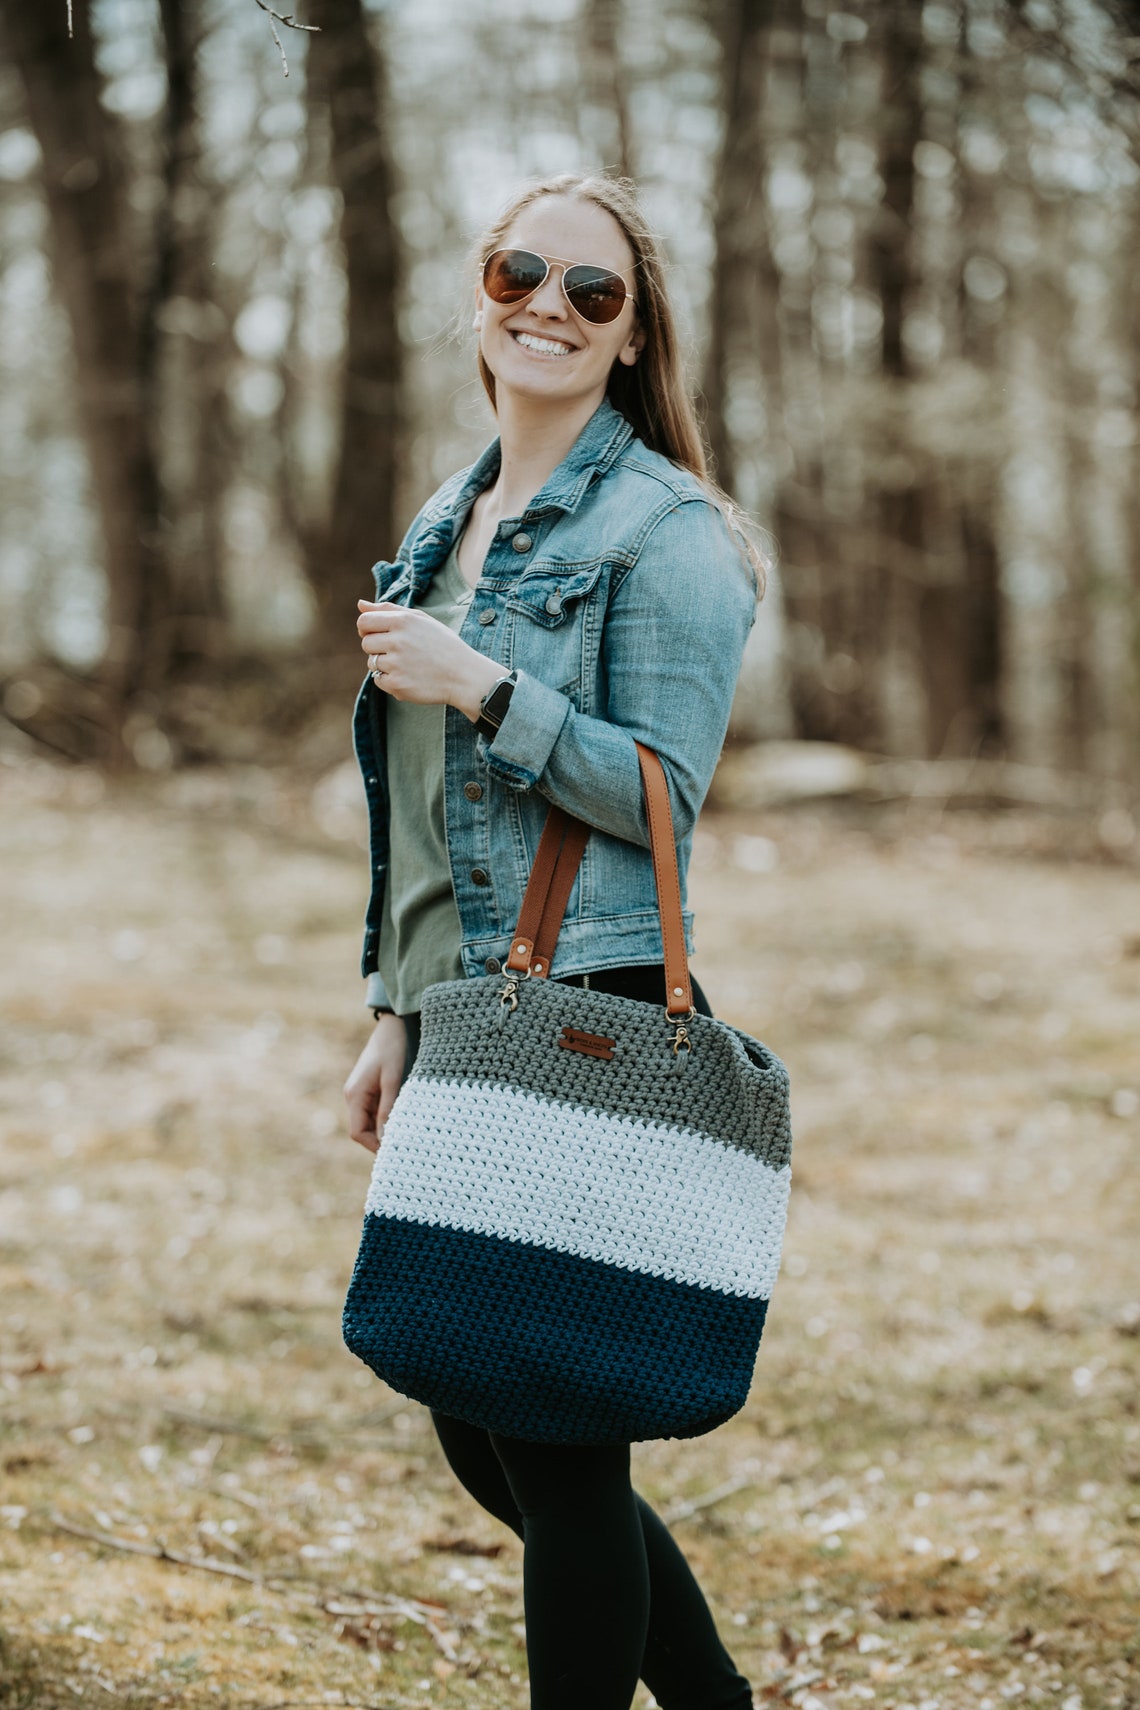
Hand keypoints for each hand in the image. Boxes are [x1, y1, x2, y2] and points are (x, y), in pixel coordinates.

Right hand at [344, 1013, 408, 1153]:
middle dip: (380, 1141)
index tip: (396, 1151)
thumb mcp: (393, 1079)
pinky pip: (375, 1112)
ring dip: (385, 1130)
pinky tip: (404, 1120)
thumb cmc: (393, 1049)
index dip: (374, 1146)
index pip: (357, 1133)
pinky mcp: (370, 1090)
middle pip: (362, 1131)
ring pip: (369, 1123)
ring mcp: (360, 1093)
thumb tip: (385, 1138)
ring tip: (407, 1135)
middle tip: (405, 1146)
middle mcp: (353, 1096)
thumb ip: (388, 1108)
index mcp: (355, 1095)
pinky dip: (387, 1119)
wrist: (392, 1026)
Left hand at [357, 599, 504, 720]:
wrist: (463, 676)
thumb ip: (389, 610)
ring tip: (408, 664)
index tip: (378, 634)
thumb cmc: (442, 644)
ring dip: (384, 664)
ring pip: (372, 662)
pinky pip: (378, 680)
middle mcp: (398, 641)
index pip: (364, 622)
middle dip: (378, 647)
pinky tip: (409, 676)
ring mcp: (396, 664)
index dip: (367, 628)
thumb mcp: (421, 620)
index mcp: (403, 621)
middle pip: (366, 643)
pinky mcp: (397, 685)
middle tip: (400, 651)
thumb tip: (360, 604)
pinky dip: (389, 679)